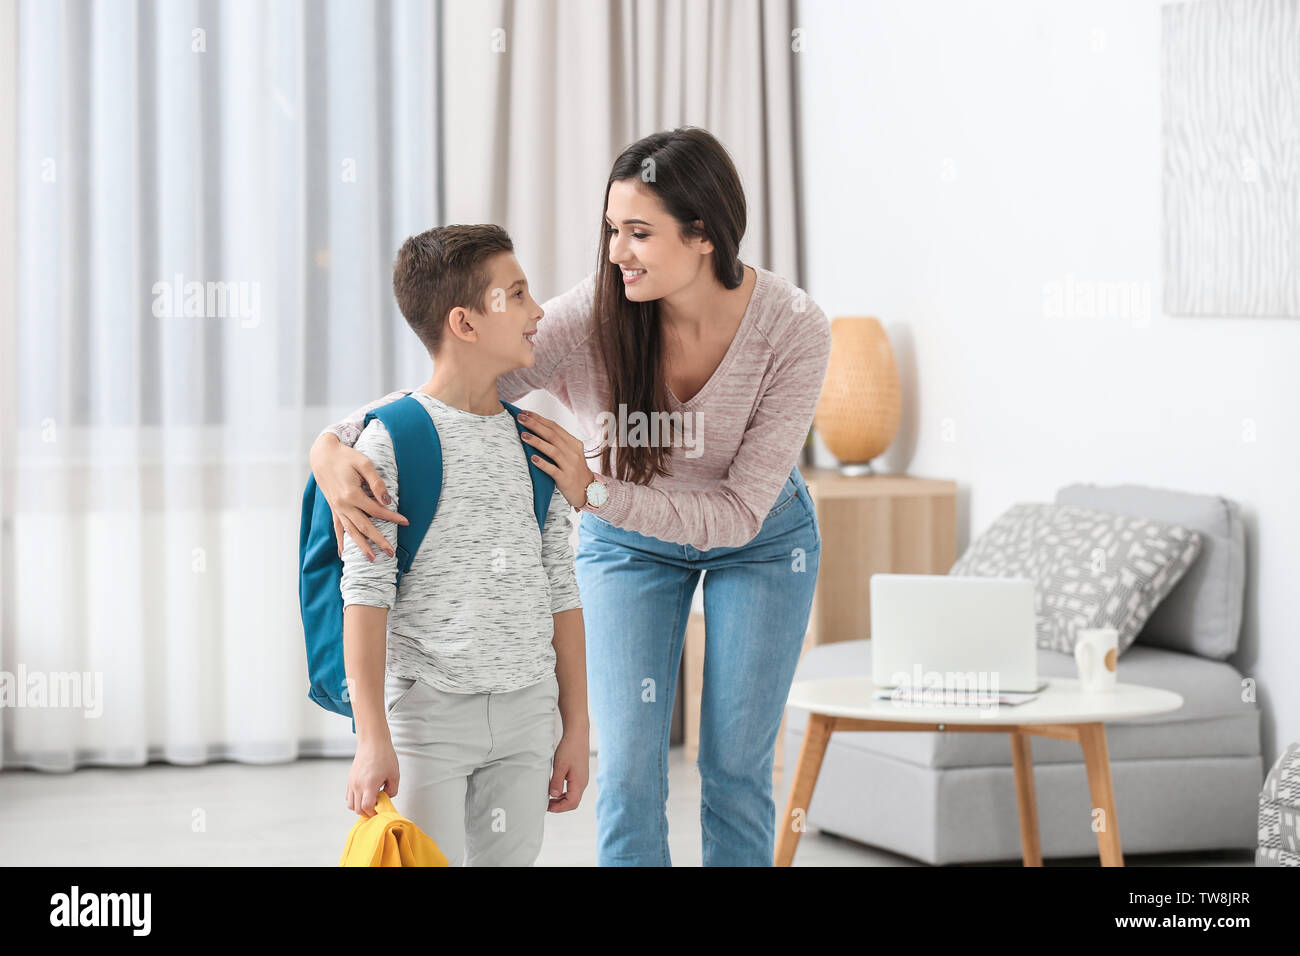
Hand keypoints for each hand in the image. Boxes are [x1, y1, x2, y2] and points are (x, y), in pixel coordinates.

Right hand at [310, 433, 408, 561]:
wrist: (322, 455)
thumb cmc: (345, 457)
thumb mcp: (364, 464)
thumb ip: (376, 483)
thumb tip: (387, 501)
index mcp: (352, 494)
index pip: (376, 511)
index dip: (392, 517)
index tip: (405, 522)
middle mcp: (343, 505)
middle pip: (364, 527)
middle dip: (378, 541)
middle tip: (390, 553)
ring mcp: (336, 508)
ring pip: (350, 531)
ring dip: (361, 546)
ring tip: (371, 559)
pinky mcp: (333, 508)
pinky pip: (337, 528)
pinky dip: (340, 541)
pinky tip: (343, 553)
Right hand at [346, 738, 399, 816]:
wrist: (373, 742)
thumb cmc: (384, 756)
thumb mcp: (395, 775)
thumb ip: (392, 790)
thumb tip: (386, 798)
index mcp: (369, 784)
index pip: (366, 807)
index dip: (373, 812)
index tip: (379, 811)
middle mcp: (357, 784)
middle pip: (357, 809)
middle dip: (367, 812)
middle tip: (376, 807)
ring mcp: (352, 782)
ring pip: (350, 804)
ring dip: (359, 807)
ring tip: (370, 801)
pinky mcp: (349, 779)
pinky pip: (348, 796)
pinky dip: (354, 800)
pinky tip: (364, 795)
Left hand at [517, 410, 595, 508]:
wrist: (588, 490)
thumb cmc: (574, 470)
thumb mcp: (571, 453)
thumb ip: (558, 442)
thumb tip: (537, 429)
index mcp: (573, 443)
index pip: (555, 427)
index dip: (539, 419)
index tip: (525, 413)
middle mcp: (573, 452)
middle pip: (552, 435)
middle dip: (535, 425)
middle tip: (520, 418)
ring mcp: (570, 466)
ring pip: (553, 450)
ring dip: (537, 442)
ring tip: (523, 435)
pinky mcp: (565, 479)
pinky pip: (553, 470)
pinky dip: (543, 463)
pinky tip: (533, 458)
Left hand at [547, 729, 589, 812]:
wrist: (577, 734)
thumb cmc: (569, 748)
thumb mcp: (560, 766)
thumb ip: (556, 782)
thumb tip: (553, 795)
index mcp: (579, 783)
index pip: (571, 803)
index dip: (559, 808)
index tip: (547, 808)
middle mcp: (583, 782)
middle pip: (573, 802)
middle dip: (559, 806)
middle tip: (546, 805)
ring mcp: (582, 778)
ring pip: (573, 795)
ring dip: (561, 799)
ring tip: (548, 797)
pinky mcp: (579, 774)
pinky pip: (572, 788)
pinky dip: (564, 792)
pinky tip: (555, 788)